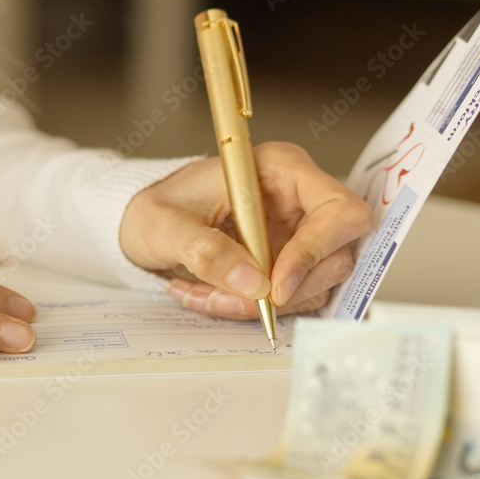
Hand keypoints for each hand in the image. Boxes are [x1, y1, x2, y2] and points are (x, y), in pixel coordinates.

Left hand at [119, 142, 372, 316]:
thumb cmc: (153, 207)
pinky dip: (248, 308)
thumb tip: (252, 283)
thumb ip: (206, 251)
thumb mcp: (164, 225)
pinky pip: (288, 300)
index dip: (316, 251)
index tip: (276, 287)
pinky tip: (208, 295)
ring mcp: (297, 236)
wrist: (140, 224)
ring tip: (204, 294)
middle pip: (335, 256)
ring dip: (259, 305)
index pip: (339, 210)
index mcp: (281, 170)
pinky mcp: (287, 266)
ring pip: (313, 287)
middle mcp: (299, 202)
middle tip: (230, 299)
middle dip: (285, 291)